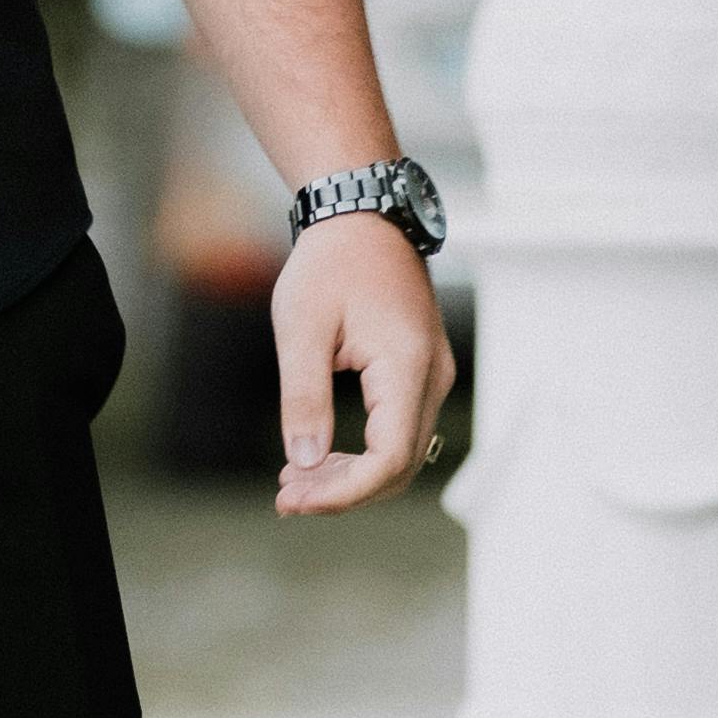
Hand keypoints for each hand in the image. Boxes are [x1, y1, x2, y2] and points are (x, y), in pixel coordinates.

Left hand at [273, 219, 456, 518]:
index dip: (344, 492)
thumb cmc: (329, 265)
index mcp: (407, 366)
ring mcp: (433, 377)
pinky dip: (362, 454)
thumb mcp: (301, 330)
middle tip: (284, 499)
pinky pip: (398, 431)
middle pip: (399, 466)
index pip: (390, 458)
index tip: (294, 500)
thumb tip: (305, 464)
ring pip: (401, 454)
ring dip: (350, 477)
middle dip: (342, 492)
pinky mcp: (420, 374)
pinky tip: (318, 458)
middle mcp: (433, 377)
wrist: (362, 218)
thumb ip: (304, 400)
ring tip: (293, 483)